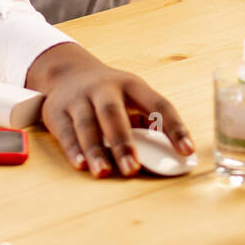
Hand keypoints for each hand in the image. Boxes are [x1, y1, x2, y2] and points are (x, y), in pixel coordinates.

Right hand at [26, 42, 194, 177]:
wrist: (66, 72)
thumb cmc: (108, 93)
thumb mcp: (130, 96)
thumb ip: (146, 121)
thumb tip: (166, 153)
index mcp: (131, 85)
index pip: (158, 104)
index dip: (174, 127)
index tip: (187, 151)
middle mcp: (104, 89)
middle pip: (113, 113)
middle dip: (123, 142)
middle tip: (132, 168)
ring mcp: (79, 99)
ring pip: (87, 124)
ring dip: (96, 149)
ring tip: (104, 172)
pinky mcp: (57, 112)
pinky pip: (66, 131)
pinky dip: (73, 149)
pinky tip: (81, 165)